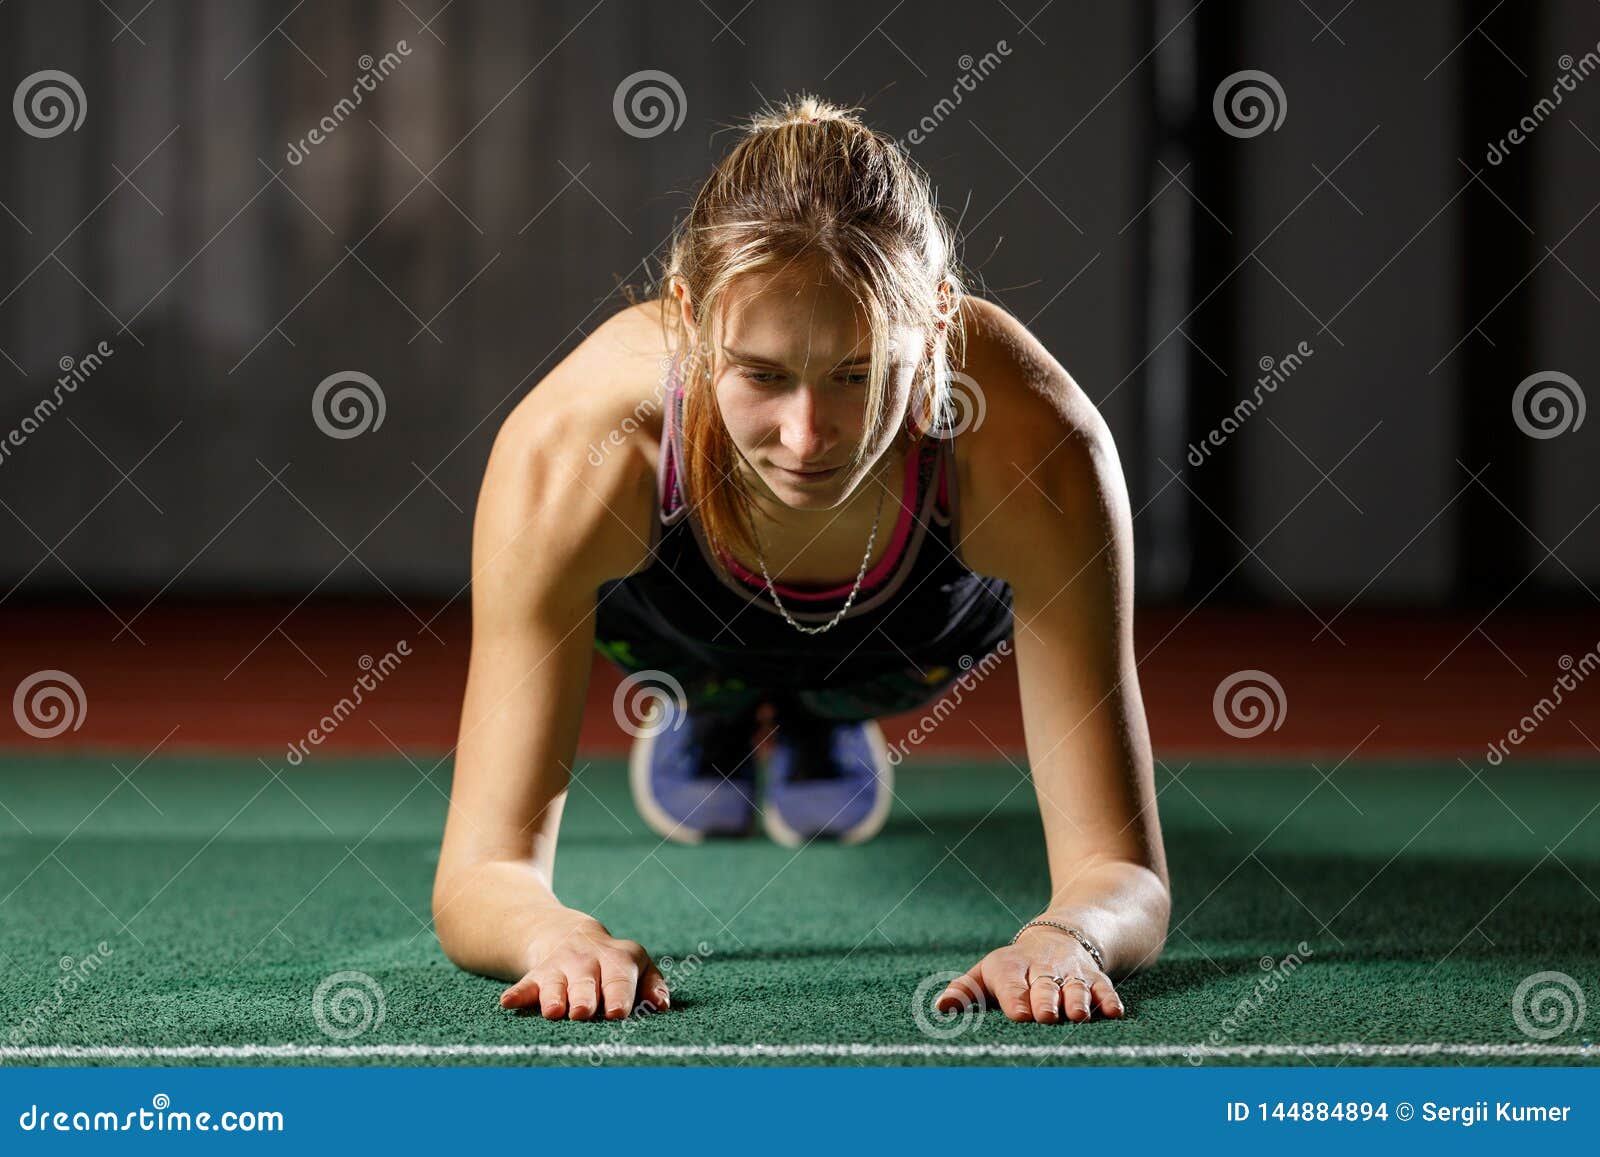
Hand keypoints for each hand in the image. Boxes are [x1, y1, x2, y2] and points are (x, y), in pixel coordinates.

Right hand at [499, 909, 669, 1020]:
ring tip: (553, 1011)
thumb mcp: (636, 965)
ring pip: (557, 983)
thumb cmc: (612, 963)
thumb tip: (662, 1005)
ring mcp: (561, 967)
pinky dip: (518, 994)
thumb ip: (652, 984)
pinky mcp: (537, 974)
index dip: (619, 995)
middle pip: (587, 982)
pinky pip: (526, 984)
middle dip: (585, 997)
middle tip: (583, 1012)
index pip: (620, 978)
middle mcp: (589, 962)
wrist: (567, 933)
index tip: (616, 1013)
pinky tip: (508, 1003)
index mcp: (619, 960)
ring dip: (554, 997)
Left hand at [935, 924, 1124, 1022]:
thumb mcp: (988, 972)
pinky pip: (1104, 987)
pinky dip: (1109, 999)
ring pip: (1076, 987)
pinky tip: (1114, 1013)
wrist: (1059, 936)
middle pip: (1045, 986)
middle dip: (1046, 1000)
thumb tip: (941, 1006)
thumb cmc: (1015, 966)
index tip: (1018, 1014)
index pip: (1013, 984)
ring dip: (1078, 1000)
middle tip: (1045, 1016)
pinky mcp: (1095, 978)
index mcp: (1013, 968)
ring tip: (1078, 1015)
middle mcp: (1044, 969)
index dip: (1016, 998)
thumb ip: (965, 990)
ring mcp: (1072, 973)